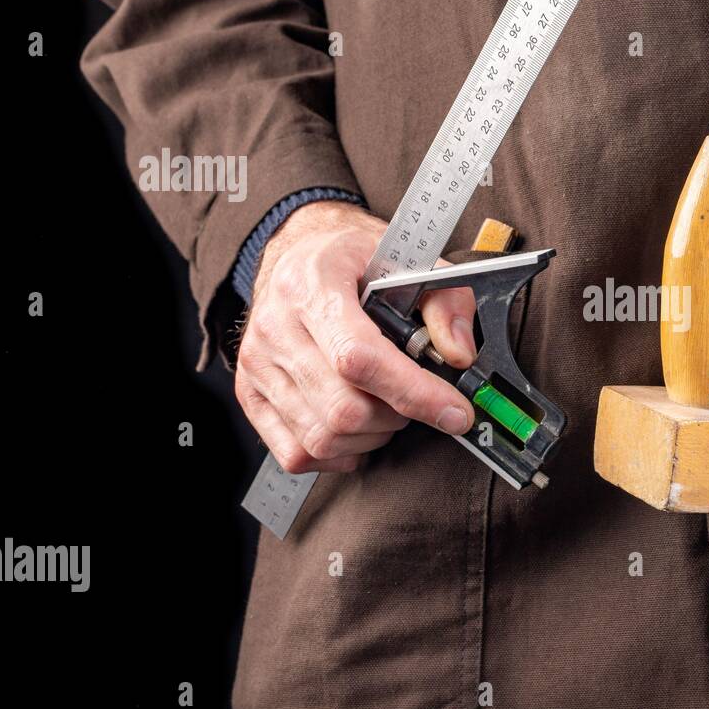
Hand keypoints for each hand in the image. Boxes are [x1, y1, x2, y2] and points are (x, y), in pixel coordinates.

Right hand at [235, 200, 477, 473]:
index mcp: (314, 284)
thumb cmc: (356, 262)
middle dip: (397, 416)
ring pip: (323, 438)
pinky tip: (358, 429)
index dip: (413, 392)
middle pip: (342, 409)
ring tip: (387, 407)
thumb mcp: (411, 263)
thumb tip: (458, 356)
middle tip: (415, 398)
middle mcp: (276, 326)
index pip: (358, 358)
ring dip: (372, 436)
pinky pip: (297, 453)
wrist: (300, 255)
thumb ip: (445, 304)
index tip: (455, 411)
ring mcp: (257, 364)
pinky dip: (339, 453)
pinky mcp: (251, 395)